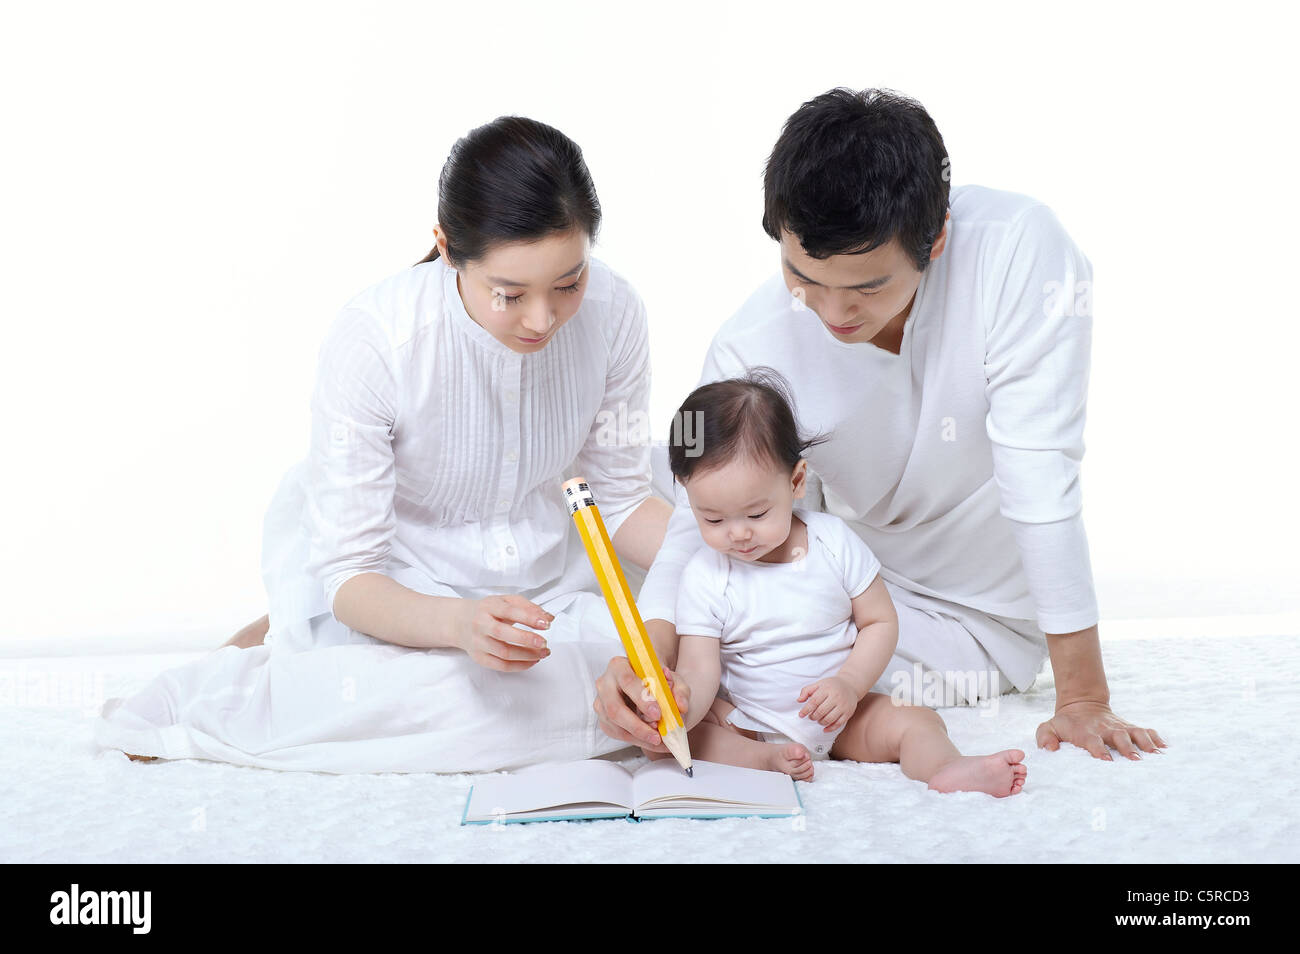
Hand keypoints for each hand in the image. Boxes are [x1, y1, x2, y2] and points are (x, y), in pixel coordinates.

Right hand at [454, 595, 553, 671]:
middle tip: (544, 643)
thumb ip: (528, 607)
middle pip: (503, 634)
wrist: (459, 622)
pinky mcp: (479, 657)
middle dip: (527, 640)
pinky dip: (519, 666)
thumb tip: (548, 618)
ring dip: (527, 655)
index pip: (509, 611)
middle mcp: (480, 624)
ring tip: (543, 653)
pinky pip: (500, 666)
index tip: (546, 624)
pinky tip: (532, 661)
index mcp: (488, 606)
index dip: (529, 618)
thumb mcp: (506, 601)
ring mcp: (478, 642)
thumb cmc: (488, 611)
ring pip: (503, 653)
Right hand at [593, 657, 689, 754]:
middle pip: (615, 708)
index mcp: (619, 666)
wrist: (645, 685)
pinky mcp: (603, 718)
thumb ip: (680, 690)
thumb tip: (681, 706)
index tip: (658, 713)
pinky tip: (650, 741)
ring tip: (657, 740)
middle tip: (657, 736)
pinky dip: (635, 740)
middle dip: (637, 725)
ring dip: (637, 736)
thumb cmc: (656, 680)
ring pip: (614, 724)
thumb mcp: (673, 679)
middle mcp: (605, 683)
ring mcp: (601, 702)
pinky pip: (615, 733)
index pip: (627, 681)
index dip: (641, 699)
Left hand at [797, 676, 858, 732]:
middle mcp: (836, 697)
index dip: (806, 710)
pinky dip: (830, 728)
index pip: (814, 701)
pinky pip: (838, 724)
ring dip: (820, 722)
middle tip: (811, 717)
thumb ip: (806, 691)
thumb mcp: (819, 684)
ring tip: (818, 719)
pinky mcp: (848, 713)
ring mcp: (843, 706)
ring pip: (829, 719)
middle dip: (813, 717)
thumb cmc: (831, 686)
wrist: (850, 685)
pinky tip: (825, 728)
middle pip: (821, 711)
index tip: (801, 715)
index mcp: (827, 689)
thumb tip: (799, 700)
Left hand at [1036, 700, 1166, 760]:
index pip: (1093, 741)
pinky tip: (1166, 748)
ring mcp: (1120, 727)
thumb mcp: (1050, 727)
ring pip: (1135, 733)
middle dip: (1127, 748)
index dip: (1099, 750)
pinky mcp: (1130, 727)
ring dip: (1146, 743)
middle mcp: (1106, 730)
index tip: (1107, 760)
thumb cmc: (1066, 723)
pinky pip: (1146, 730)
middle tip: (1136, 760)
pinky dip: (1156, 738)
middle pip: (1119, 737)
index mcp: (1087, 732)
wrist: (1082, 704)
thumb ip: (1045, 737)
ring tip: (1157, 755)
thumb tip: (1050, 749)